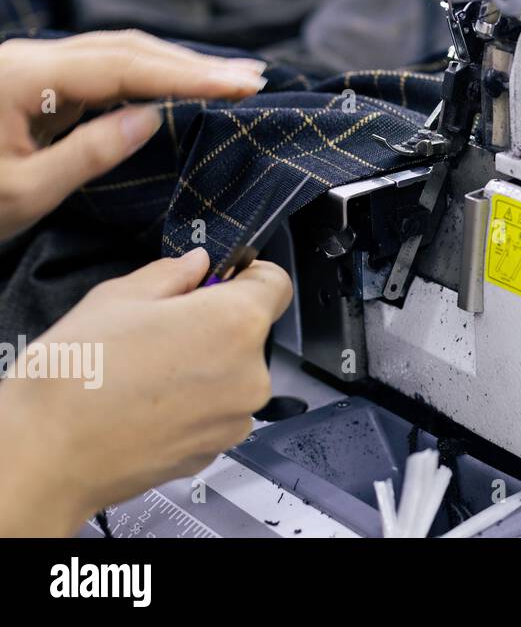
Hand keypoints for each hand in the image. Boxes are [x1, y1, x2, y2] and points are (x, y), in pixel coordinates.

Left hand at [0, 31, 267, 242]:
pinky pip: (98, 70)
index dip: (190, 75)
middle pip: (126, 48)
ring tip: (226, 79)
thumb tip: (150, 118)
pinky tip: (173, 88)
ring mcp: (28, 68)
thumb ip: (90, 153)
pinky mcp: (30, 84)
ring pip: (114, 53)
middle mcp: (28, 59)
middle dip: (192, 63)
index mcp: (23, 78)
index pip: (126, 67)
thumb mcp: (23, 193)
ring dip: (172, 65)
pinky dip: (145, 76)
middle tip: (251, 78)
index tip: (242, 84)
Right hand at [0, 249, 291, 535]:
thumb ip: (171, 275)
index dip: (248, 275)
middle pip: (251, 332)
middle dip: (216, 324)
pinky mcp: (216, 450)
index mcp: (236, 323)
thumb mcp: (117, 298)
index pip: (276, 283)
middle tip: (164, 328)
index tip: (223, 278)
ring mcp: (235, 418)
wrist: (45, 455)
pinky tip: (148, 402)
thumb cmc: (75, 378)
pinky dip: (193, 404)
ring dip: (205, 367)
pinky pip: (216, 411)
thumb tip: (196, 265)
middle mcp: (250, 374)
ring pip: (234, 375)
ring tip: (147, 371)